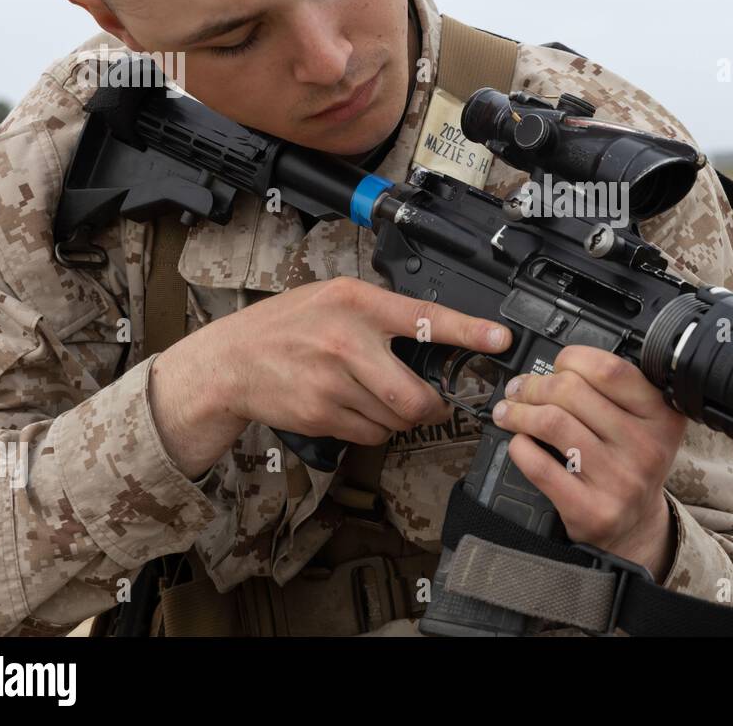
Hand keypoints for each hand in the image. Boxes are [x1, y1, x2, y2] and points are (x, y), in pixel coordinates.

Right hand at [149, 277, 511, 477]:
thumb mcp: (336, 297)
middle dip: (431, 406)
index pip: (425, 317)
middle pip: (415, 396)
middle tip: (431, 400)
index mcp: (357, 303)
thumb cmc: (289, 324)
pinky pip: (370, 434)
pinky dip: (373, 429)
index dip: (469, 330)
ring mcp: (330, 383)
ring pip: (395, 420)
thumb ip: (382, 310)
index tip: (500, 338)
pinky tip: (352, 407)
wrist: (231, 361)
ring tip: (375, 395)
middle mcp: (346, 341)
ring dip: (399, 417)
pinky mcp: (319, 415)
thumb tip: (437, 330)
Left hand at [491, 346, 686, 580]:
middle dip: (535, 384)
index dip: (572, 359)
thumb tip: (553, 367)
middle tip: (520, 389)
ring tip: (509, 411)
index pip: (609, 369)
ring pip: (552, 423)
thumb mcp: (642, 422)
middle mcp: (646, 447)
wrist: (634, 526)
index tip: (556, 365)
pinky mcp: (591, 509)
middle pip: (573, 392)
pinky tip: (517, 443)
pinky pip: (540, 466)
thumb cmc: (630, 463)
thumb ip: (612, 391)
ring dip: (519, 412)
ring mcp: (619, 481)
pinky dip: (519, 447)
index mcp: (662, 416)